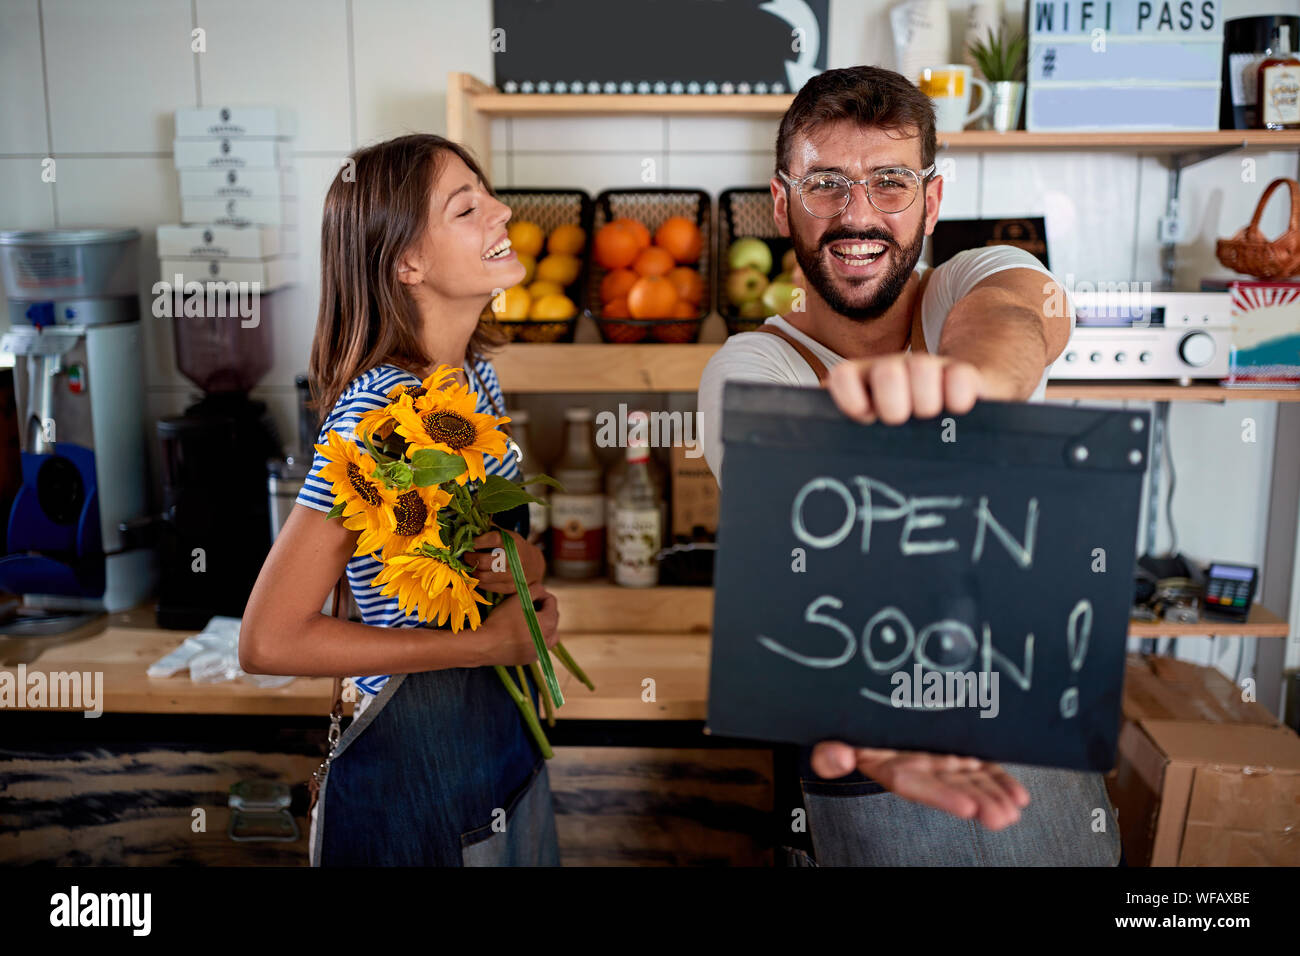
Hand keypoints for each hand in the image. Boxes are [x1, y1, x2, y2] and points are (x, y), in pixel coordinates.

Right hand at [465, 587, 559, 667]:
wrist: (484, 645)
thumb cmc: (502, 620)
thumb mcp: (518, 599)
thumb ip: (535, 590)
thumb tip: (541, 590)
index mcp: (549, 623)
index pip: (551, 601)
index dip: (540, 594)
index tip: (527, 595)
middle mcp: (549, 640)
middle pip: (552, 618)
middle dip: (542, 609)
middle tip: (527, 606)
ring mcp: (539, 651)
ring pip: (548, 635)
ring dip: (542, 625)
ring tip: (528, 620)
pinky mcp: (529, 659)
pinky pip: (537, 646)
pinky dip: (534, 639)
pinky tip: (521, 634)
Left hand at [466, 529, 544, 592]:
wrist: (534, 565)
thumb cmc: (515, 547)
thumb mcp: (507, 535)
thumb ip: (490, 531)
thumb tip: (468, 529)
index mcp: (513, 542)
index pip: (493, 539)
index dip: (477, 541)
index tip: (468, 542)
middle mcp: (515, 559)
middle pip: (483, 561)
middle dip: (469, 558)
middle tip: (465, 556)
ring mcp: (513, 575)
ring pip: (483, 576)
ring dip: (472, 571)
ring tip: (470, 566)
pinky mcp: (510, 588)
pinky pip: (487, 586)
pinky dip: (479, 580)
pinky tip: (478, 574)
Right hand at [810, 741, 1029, 830]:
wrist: (865, 712)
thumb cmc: (847, 728)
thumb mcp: (830, 739)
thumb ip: (831, 753)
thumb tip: (837, 757)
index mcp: (888, 765)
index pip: (914, 784)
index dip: (941, 796)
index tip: (967, 807)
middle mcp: (917, 766)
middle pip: (949, 787)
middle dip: (977, 802)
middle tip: (1003, 817)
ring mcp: (939, 758)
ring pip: (970, 779)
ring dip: (994, 795)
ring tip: (1015, 809)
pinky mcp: (956, 748)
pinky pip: (980, 766)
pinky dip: (1000, 780)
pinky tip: (1019, 796)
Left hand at [825, 352, 985, 424]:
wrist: (957, 403)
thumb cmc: (906, 427)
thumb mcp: (875, 428)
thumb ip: (852, 430)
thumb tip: (820, 450)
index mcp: (864, 382)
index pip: (842, 377)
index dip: (850, 398)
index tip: (866, 417)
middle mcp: (894, 369)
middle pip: (886, 370)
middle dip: (893, 403)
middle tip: (901, 421)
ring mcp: (929, 368)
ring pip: (922, 367)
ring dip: (926, 402)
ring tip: (930, 417)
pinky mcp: (963, 374)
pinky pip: (960, 377)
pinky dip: (958, 398)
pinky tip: (957, 410)